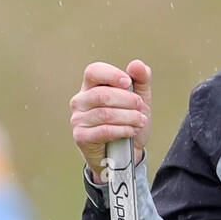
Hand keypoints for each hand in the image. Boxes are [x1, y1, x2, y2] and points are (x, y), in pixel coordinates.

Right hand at [70, 59, 151, 182]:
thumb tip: (137, 64)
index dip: (111, 74)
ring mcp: (78, 119)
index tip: (128, 83)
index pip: (94, 71)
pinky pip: (104, 130)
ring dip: (129, 117)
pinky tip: (132, 131)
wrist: (125, 155)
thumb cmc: (128, 123)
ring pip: (105, 113)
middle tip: (142, 107)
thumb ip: (141, 81)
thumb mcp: (139, 100)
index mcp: (91, 87)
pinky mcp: (81, 136)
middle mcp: (80, 100)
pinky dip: (122, 130)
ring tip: (141, 121)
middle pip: (102, 94)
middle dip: (127, 100)